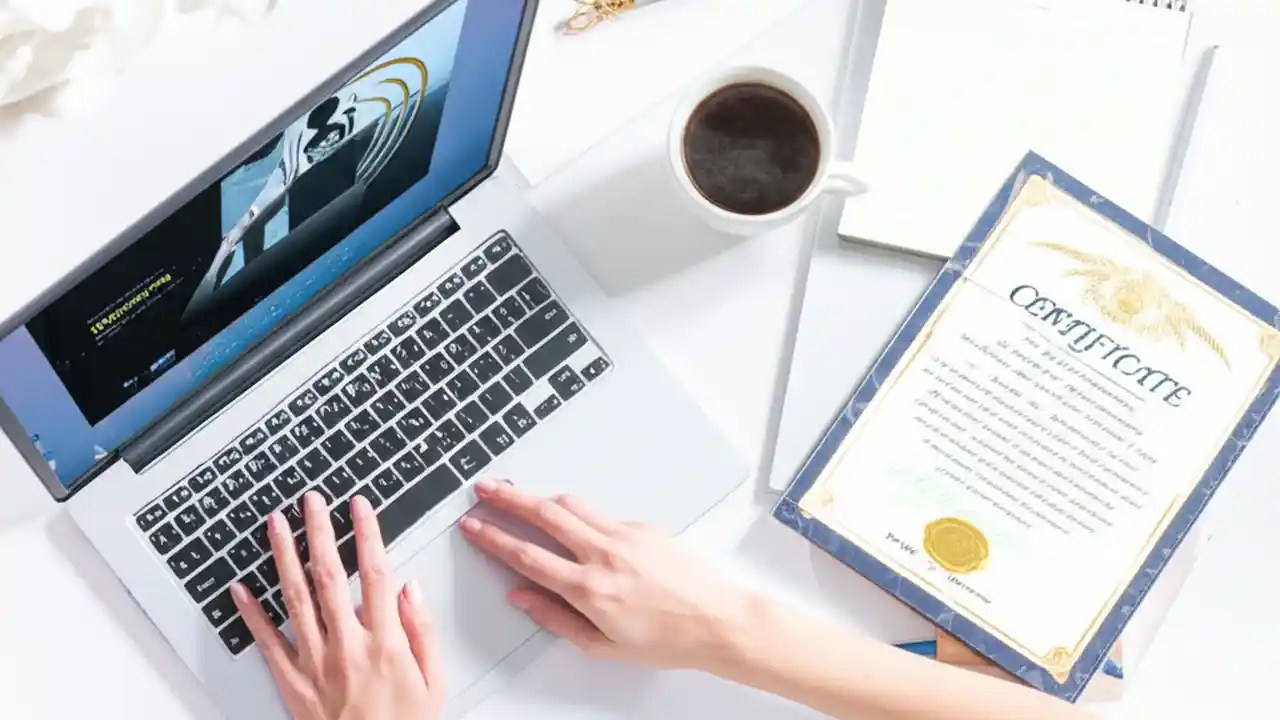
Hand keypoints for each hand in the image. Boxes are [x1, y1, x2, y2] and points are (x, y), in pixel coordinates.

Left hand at [231, 492, 445, 719]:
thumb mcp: (433, 683)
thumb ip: (422, 632)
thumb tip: (408, 589)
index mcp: (385, 643)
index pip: (375, 573)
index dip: (367, 534)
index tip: (359, 506)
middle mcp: (347, 647)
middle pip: (329, 576)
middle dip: (318, 532)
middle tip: (311, 501)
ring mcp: (315, 663)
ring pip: (295, 598)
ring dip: (283, 556)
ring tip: (275, 525)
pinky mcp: (292, 684)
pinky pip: (267, 642)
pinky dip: (250, 613)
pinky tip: (239, 588)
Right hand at [460, 480, 755, 672]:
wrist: (717, 620)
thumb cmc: (667, 640)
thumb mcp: (602, 645)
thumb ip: (555, 618)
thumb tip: (522, 598)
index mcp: (589, 589)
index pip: (527, 556)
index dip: (493, 538)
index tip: (474, 527)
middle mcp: (604, 555)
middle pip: (543, 515)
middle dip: (508, 498)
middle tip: (485, 488)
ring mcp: (626, 535)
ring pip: (572, 505)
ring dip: (540, 497)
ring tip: (519, 494)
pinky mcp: (644, 527)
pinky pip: (602, 514)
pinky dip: (580, 514)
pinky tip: (574, 522)